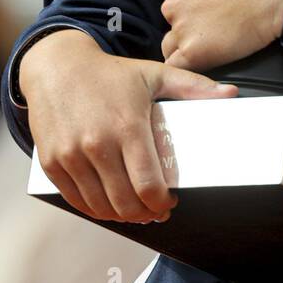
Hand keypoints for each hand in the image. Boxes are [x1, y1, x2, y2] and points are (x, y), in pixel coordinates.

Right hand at [19, 29, 237, 223]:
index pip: (149, 185)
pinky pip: (76, 201)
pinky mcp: (52, 163)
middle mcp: (97, 144)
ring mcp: (71, 156)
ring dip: (122, 215)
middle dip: (145, 213)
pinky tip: (108, 203)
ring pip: (101, 207)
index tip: (170, 201)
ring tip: (134, 208)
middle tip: (155, 209)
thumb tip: (230, 95)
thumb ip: (194, 87)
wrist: (57, 66)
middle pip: (126, 203)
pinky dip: (95, 209)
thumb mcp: (155, 75)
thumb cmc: (110, 73)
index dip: (162, 202)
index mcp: (128, 126)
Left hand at [160, 0, 282, 71]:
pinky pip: (179, 66)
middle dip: (194, 19)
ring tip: (221, 37)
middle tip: (225, 16)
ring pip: (176, 42)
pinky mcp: (196, 53)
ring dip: (192, 41)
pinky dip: (188, 65)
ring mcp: (183, 30)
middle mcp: (173, 4)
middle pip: (176, 17)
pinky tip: (207, 58)